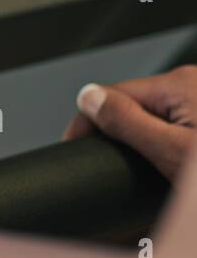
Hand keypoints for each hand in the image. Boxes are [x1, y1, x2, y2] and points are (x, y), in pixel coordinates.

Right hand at [64, 65, 196, 179]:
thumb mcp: (171, 149)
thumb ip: (125, 120)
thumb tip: (87, 97)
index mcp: (178, 84)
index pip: (110, 95)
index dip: (87, 123)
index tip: (73, 148)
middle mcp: (192, 86)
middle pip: (130, 106)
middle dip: (116, 135)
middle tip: (109, 170)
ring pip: (152, 118)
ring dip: (141, 142)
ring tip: (141, 173)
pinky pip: (173, 127)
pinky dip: (165, 146)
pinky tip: (167, 168)